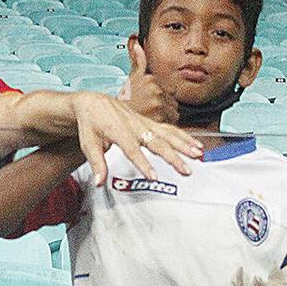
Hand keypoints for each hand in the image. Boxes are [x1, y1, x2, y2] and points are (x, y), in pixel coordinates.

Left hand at [70, 91, 201, 184]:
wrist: (94, 103)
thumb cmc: (90, 124)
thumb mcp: (88, 143)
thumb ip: (96, 164)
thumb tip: (99, 183)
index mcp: (118, 131)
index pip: (132, 150)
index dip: (143, 164)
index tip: (153, 177)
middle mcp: (134, 125)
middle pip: (157, 142)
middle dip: (173, 157)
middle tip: (185, 170)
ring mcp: (144, 123)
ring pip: (168, 133)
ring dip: (184, 144)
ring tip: (198, 155)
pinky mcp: (150, 122)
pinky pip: (170, 129)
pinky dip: (184, 137)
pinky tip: (197, 145)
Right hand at [125, 38, 177, 123]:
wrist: (115, 121)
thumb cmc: (125, 103)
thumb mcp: (131, 80)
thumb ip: (138, 62)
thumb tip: (136, 43)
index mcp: (150, 78)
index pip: (167, 90)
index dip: (159, 99)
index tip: (148, 102)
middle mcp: (155, 87)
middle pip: (172, 100)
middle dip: (163, 107)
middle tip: (148, 110)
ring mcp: (157, 101)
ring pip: (173, 110)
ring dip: (165, 115)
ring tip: (149, 116)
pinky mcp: (159, 115)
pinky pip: (171, 120)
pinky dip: (163, 123)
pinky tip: (152, 121)